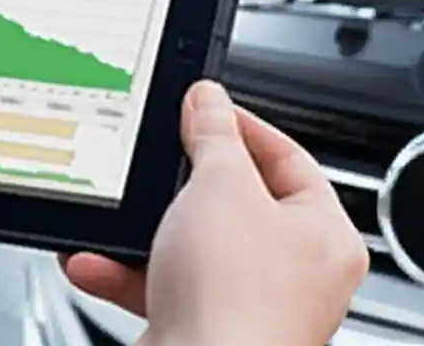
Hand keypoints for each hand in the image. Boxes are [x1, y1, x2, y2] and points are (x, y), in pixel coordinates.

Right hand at [63, 81, 368, 345]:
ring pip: (194, 252)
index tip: (204, 109)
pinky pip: (165, 291)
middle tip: (158, 157)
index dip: (243, 128)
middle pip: (238, 206)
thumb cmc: (237, 302)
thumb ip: (213, 137)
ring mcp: (250, 311)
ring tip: (118, 213)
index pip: (290, 160)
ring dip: (147, 232)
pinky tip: (95, 261)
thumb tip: (208, 102)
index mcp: (328, 236)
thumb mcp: (221, 189)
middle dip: (185, 184)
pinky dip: (127, 275)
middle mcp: (298, 278)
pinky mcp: (206, 336)